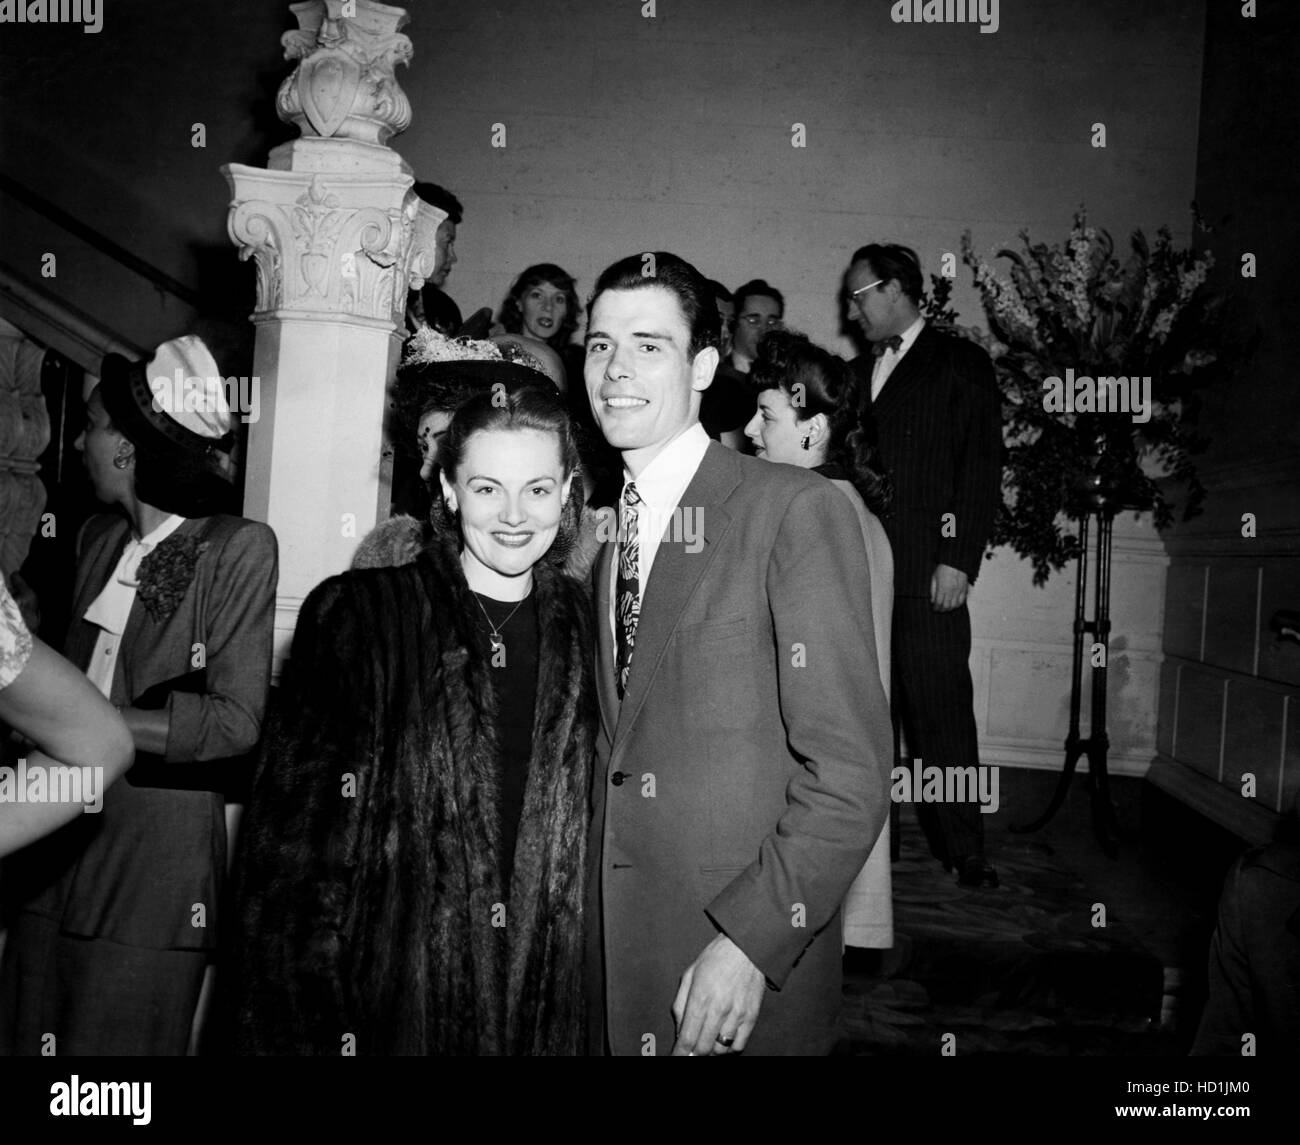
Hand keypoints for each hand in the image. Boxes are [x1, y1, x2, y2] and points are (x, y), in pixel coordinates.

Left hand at [671, 934, 765, 1055]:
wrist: (747, 947)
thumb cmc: (716, 958)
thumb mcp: (690, 974)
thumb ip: (680, 1004)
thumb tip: (679, 1030)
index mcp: (700, 998)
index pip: (687, 1038)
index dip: (679, 1053)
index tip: (676, 1057)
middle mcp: (719, 1009)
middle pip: (703, 1048)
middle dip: (693, 1054)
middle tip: (690, 1051)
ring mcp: (737, 1014)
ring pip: (720, 1050)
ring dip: (710, 1051)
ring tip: (706, 1042)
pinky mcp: (751, 1016)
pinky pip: (739, 1045)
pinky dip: (729, 1049)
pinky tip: (723, 1040)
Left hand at [930, 564, 968, 611]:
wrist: (955, 562)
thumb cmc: (944, 568)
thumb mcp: (934, 578)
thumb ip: (932, 590)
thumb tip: (932, 600)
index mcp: (942, 588)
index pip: (938, 603)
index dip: (936, 608)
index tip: (934, 609)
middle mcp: (951, 591)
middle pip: (946, 606)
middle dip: (942, 610)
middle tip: (939, 610)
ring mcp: (958, 591)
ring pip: (954, 605)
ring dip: (949, 608)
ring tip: (946, 608)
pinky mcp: (964, 589)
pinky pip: (962, 601)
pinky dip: (957, 605)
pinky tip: (954, 604)